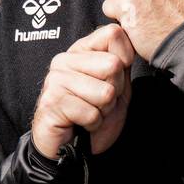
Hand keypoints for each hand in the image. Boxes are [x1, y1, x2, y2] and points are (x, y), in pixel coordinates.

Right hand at [31, 24, 134, 158]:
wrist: (70, 149)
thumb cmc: (93, 115)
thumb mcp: (116, 86)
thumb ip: (122, 62)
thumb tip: (131, 38)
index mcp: (80, 51)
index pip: (113, 34)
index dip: (124, 60)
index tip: (114, 78)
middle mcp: (64, 60)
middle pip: (113, 65)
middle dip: (115, 91)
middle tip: (100, 102)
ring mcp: (56, 80)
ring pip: (105, 92)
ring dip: (104, 110)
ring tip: (90, 112)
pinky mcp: (52, 102)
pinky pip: (91, 113)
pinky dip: (93, 124)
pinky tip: (81, 124)